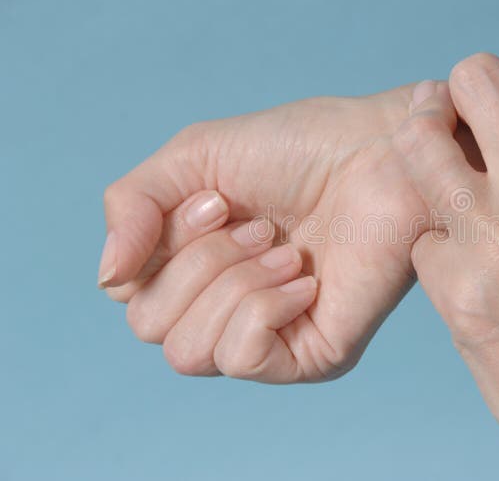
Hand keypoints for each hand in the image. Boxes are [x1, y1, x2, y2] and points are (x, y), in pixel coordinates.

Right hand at [99, 87, 427, 381]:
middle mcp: (229, 308)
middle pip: (152, 328)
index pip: (132, 295)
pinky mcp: (313, 356)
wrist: (383, 150)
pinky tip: (305, 277)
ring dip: (232, 282)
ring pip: (189, 351)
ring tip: (286, 247)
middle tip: (259, 224)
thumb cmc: (301, 147)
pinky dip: (263, 305)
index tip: (221, 200)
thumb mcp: (194, 158)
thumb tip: (107, 278)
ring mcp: (272, 336)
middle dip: (199, 262)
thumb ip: (130, 207)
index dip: (166, 243)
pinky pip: (243, 357)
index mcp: (200, 268)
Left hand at [392, 48, 498, 476]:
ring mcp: (497, 237)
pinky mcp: (457, 289)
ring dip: (418, 153)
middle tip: (448, 125)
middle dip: (452, 94)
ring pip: (418, 142)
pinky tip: (458, 277)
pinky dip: (431, 253)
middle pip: (473, 78)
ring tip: (431, 181)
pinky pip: (419, 239)